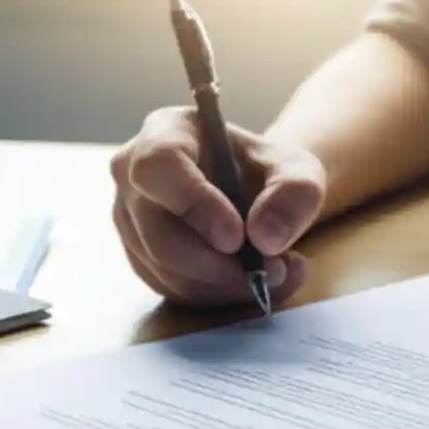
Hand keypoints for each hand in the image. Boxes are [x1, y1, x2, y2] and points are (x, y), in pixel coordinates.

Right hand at [110, 107, 324, 307]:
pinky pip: (172, 290)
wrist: (254, 191)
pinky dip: (219, 296)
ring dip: (226, 286)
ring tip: (278, 272)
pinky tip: (255, 281)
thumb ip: (294, 193)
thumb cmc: (266, 170)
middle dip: (217, 266)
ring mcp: (130, 219)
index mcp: (165, 132)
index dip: (194, 205)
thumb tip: (266, 238)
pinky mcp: (140, 256)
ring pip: (166, 271)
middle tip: (272, 269)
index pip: (158, 166)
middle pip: (157, 234)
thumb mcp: (298, 170)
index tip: (236, 238)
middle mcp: (133, 175)